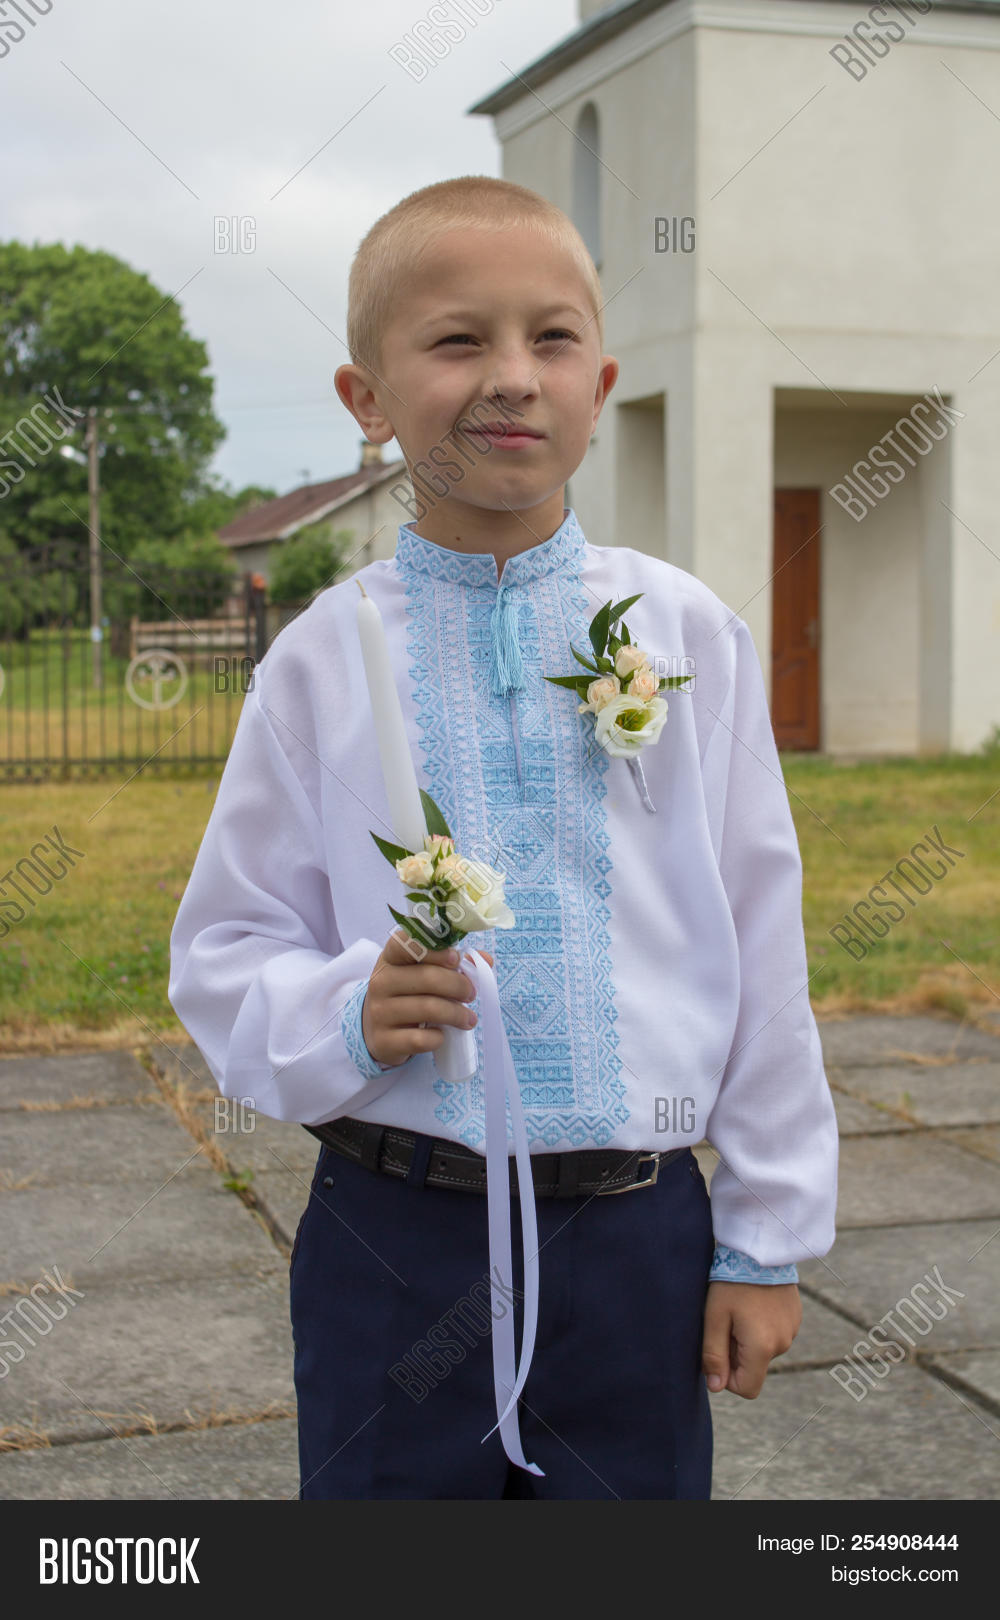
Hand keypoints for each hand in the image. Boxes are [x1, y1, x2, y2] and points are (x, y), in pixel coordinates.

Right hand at [361, 927, 493, 1068]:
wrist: (377, 1032)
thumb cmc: (408, 995)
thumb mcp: (422, 973)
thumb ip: (453, 963)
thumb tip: (486, 959)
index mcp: (390, 958)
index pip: (405, 943)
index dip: (435, 950)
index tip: (456, 959)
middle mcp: (381, 982)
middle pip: (427, 977)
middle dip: (458, 985)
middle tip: (471, 994)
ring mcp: (379, 1012)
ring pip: (428, 1008)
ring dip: (457, 1014)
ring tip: (468, 1019)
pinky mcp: (384, 1040)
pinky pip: (420, 1039)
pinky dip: (438, 1038)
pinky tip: (442, 1036)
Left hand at [701, 1282, 801, 1398]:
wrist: (759, 1249)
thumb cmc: (731, 1282)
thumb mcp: (714, 1317)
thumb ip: (714, 1355)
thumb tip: (716, 1387)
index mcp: (762, 1347)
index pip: (747, 1388)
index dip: (728, 1377)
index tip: (718, 1350)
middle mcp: (783, 1344)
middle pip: (754, 1367)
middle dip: (737, 1352)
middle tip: (727, 1320)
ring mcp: (792, 1330)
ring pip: (763, 1350)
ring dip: (749, 1339)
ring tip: (741, 1308)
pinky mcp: (795, 1318)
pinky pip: (774, 1335)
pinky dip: (761, 1327)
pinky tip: (754, 1302)